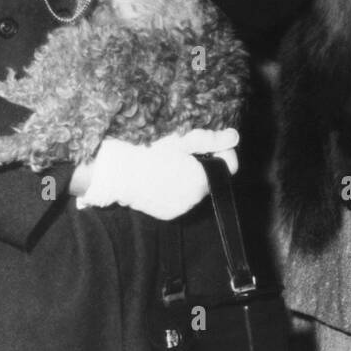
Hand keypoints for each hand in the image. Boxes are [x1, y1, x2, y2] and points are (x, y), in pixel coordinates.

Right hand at [74, 128, 238, 219]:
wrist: (115, 173)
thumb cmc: (148, 152)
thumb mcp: (181, 140)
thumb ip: (211, 140)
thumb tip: (235, 136)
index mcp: (202, 180)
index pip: (229, 166)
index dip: (222, 150)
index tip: (207, 141)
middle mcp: (195, 199)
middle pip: (211, 177)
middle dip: (203, 163)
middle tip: (183, 149)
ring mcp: (180, 209)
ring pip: (194, 189)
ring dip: (189, 176)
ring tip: (169, 162)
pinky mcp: (166, 214)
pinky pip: (179, 199)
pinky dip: (175, 188)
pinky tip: (160, 176)